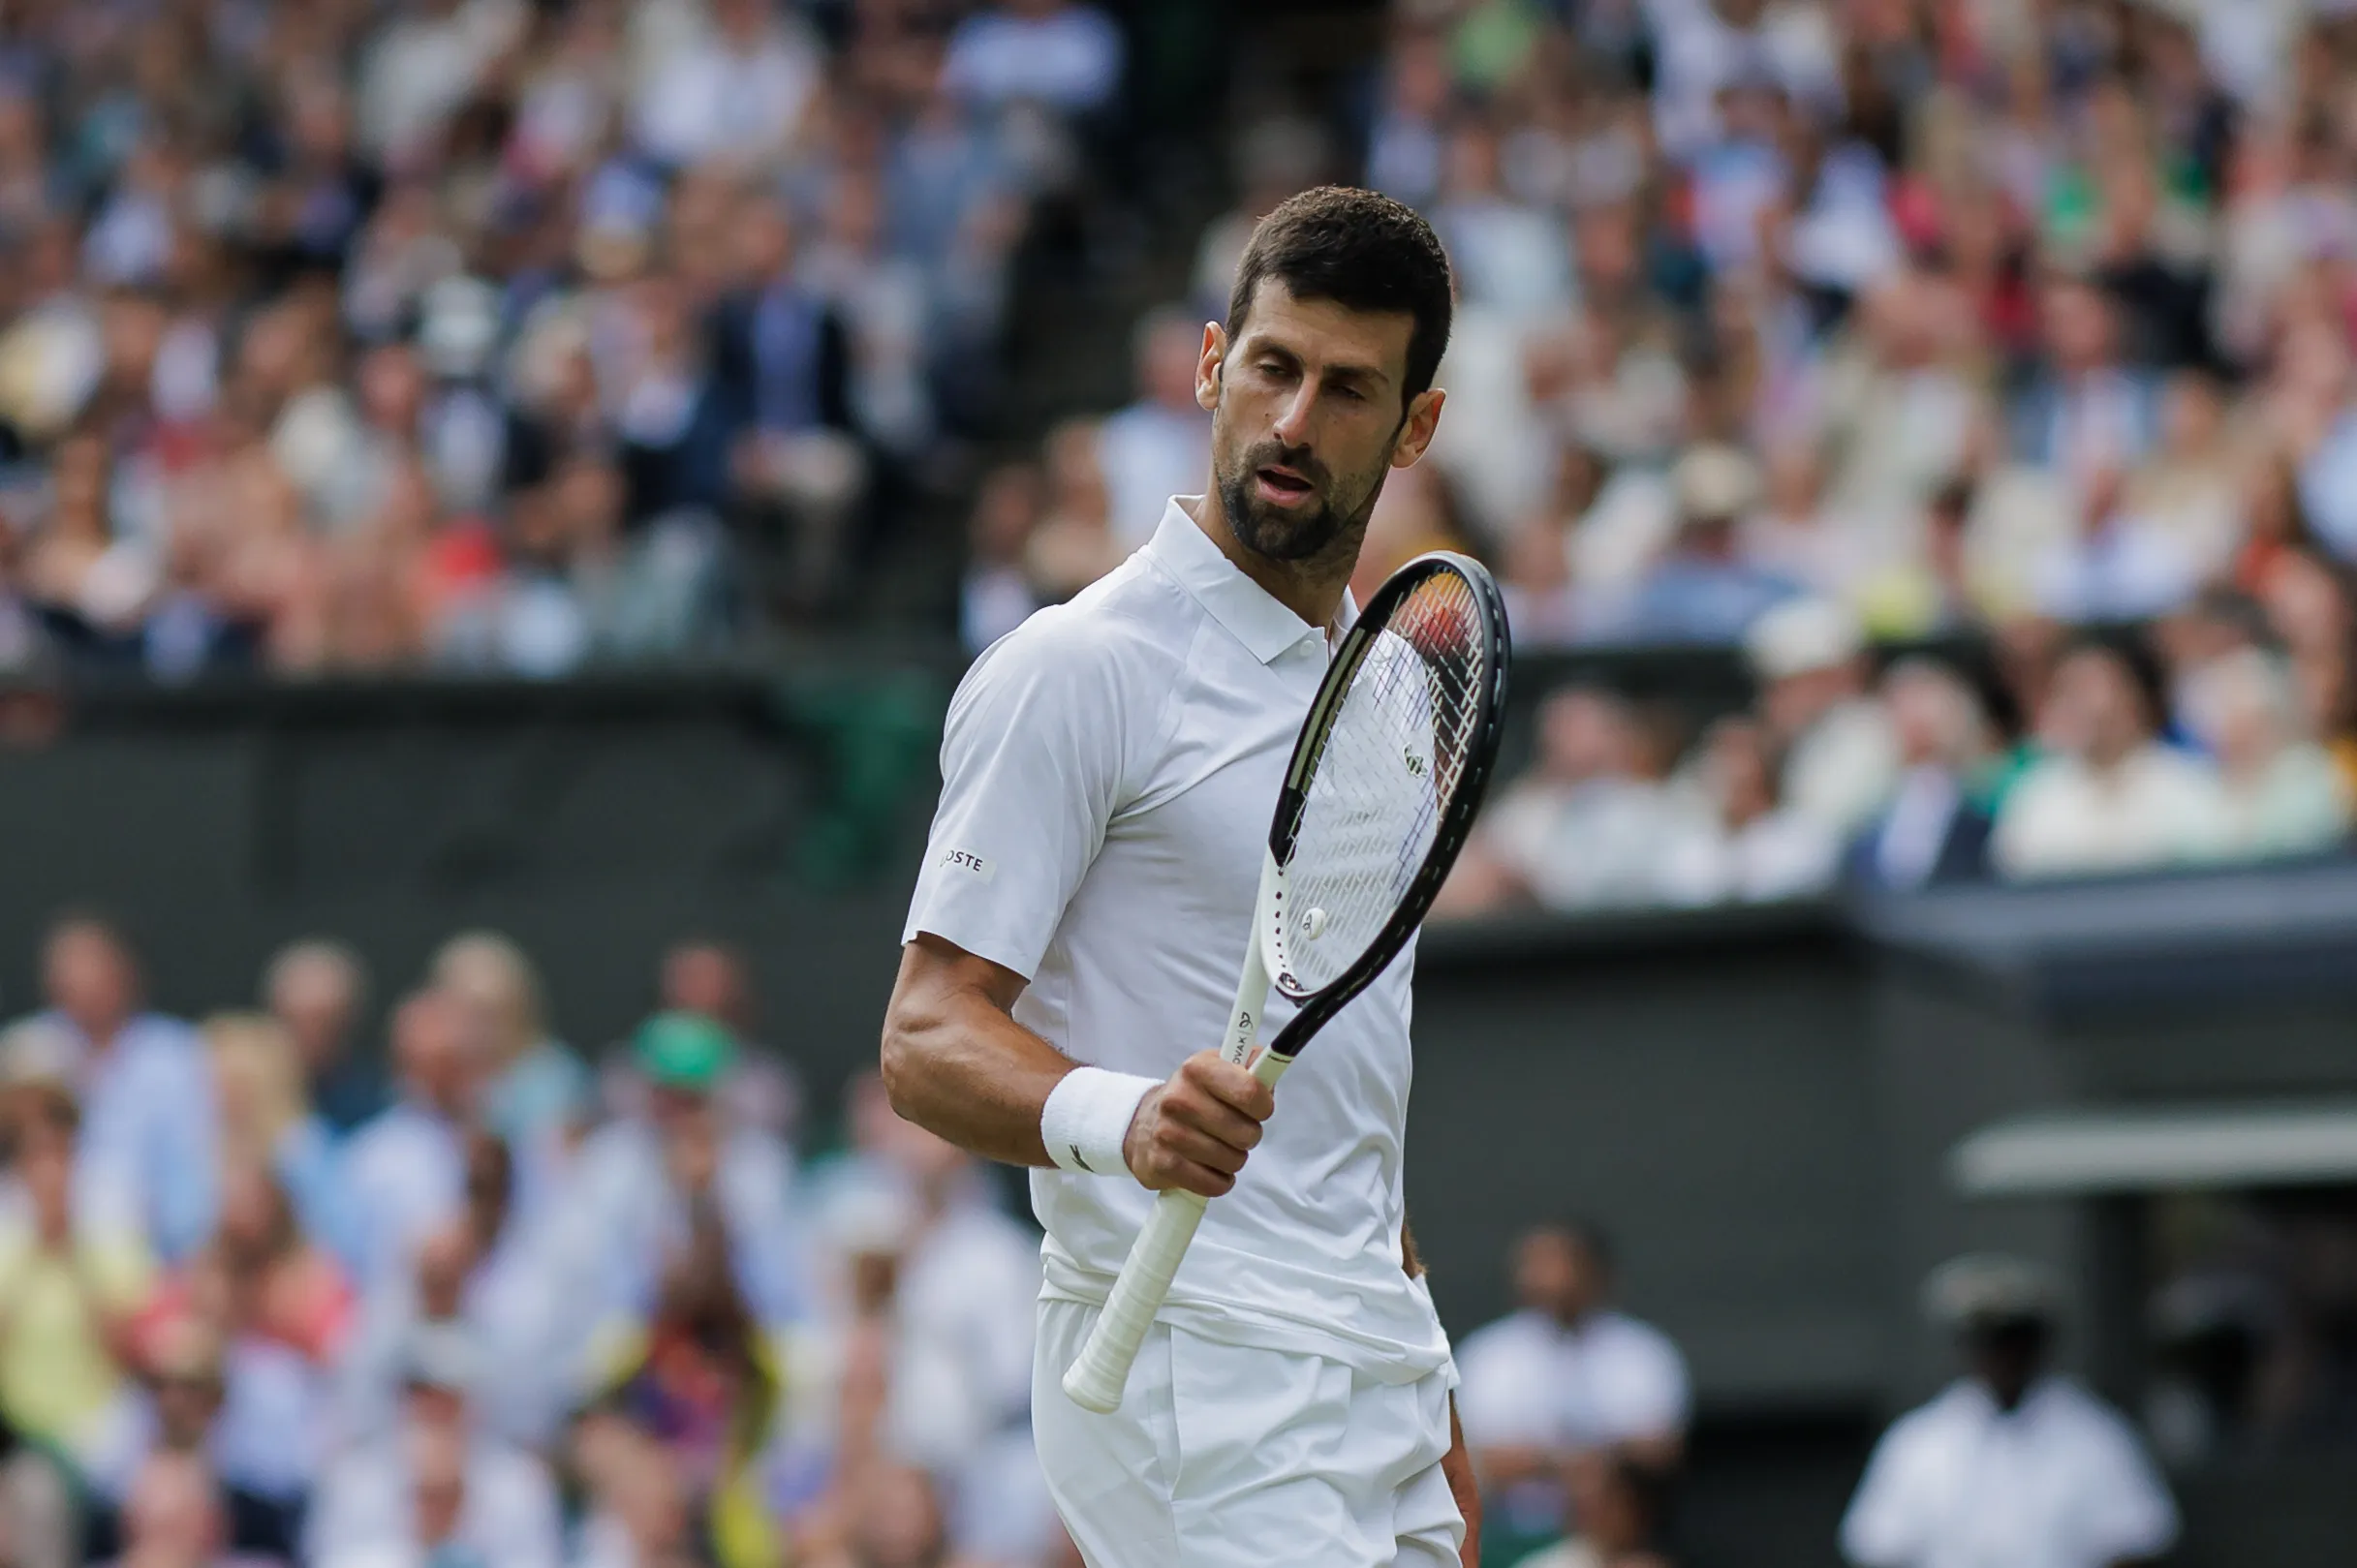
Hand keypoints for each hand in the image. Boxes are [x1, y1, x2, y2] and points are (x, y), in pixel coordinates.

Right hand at [1120, 1050, 1273, 1197]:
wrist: (1141, 1124)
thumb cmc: (1192, 1097)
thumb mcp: (1218, 1069)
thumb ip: (1251, 1065)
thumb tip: (1272, 1067)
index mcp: (1197, 1069)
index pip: (1249, 1092)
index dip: (1263, 1106)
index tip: (1259, 1110)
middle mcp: (1179, 1098)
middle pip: (1246, 1133)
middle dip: (1249, 1136)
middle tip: (1236, 1131)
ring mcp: (1168, 1133)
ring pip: (1232, 1161)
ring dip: (1233, 1160)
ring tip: (1220, 1149)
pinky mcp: (1162, 1164)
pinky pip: (1213, 1184)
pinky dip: (1219, 1181)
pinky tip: (1211, 1169)